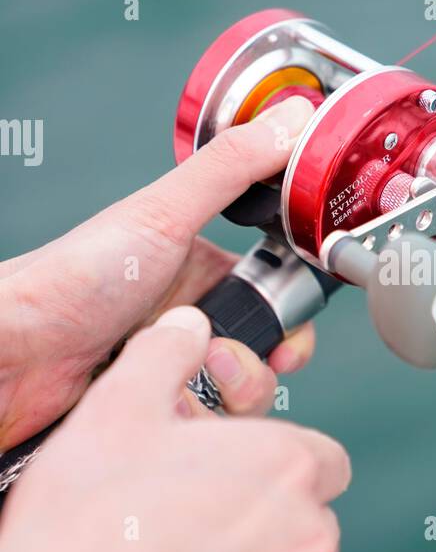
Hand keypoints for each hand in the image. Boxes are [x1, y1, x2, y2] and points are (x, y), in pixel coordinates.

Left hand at [0, 97, 315, 449]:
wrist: (13, 355)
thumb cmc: (71, 278)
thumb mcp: (162, 214)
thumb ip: (231, 167)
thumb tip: (291, 119)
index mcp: (202, 269)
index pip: (275, 301)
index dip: (291, 324)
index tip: (289, 340)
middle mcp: (192, 320)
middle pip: (265, 360)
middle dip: (254, 371)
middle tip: (218, 361)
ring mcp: (173, 369)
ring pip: (238, 401)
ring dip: (219, 398)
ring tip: (176, 378)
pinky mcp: (155, 411)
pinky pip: (202, 432)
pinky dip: (188, 424)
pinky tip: (157, 406)